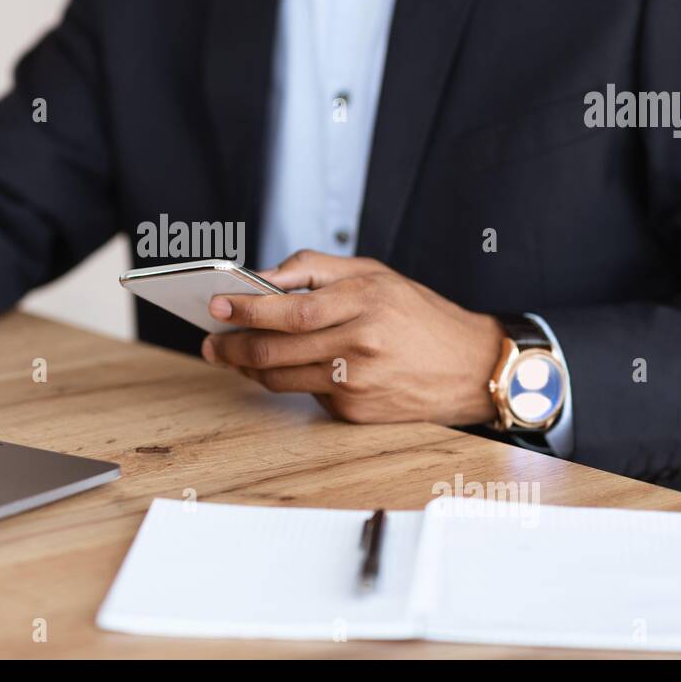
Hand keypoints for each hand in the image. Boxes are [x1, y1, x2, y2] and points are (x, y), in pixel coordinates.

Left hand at [200, 250, 503, 424]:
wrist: (471, 366)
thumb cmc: (417, 313)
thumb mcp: (373, 273)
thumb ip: (314, 269)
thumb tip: (261, 278)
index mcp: (364, 302)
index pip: (290, 310)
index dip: (246, 310)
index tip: (215, 305)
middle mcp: (360, 344)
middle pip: (275, 350)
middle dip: (231, 346)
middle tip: (209, 340)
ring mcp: (357, 383)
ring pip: (280, 378)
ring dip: (247, 368)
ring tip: (230, 355)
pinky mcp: (355, 412)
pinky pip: (305, 394)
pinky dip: (287, 379)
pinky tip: (279, 367)